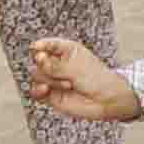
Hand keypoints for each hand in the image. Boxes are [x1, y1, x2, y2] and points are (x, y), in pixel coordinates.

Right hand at [21, 36, 143, 123]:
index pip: (48, 44)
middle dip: (47, 66)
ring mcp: (55, 80)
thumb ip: (55, 64)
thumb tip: (38, 58)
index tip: (35, 48)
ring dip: (51, 80)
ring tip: (68, 85)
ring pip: (38, 76)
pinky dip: (38, 90)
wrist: (107, 100)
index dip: (40, 46)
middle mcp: (59, 64)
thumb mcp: (76, 66)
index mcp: (67, 50)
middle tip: (62, 72)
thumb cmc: (97, 79)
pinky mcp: (52, 95)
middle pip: (40, 61)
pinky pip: (36, 91)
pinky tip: (46, 90)